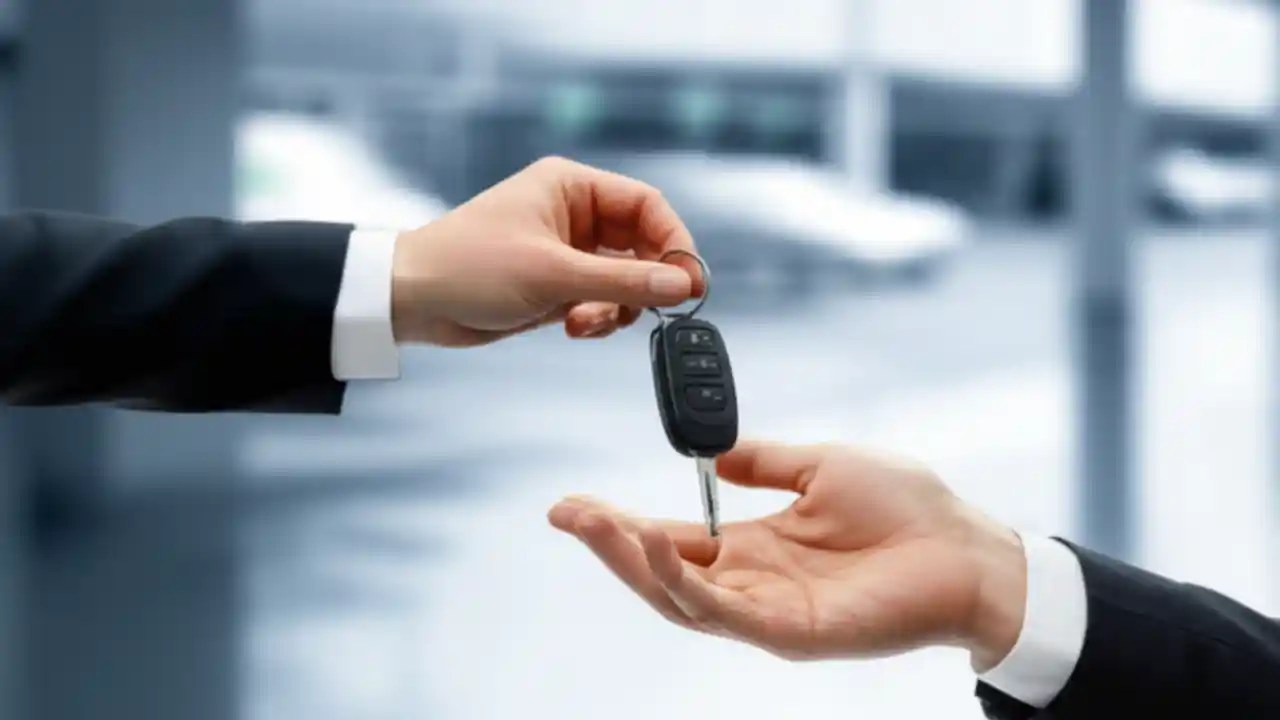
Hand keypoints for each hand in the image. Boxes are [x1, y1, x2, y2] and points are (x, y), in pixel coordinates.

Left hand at [391, 157, 704, 346]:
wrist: (412, 300)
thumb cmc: (468, 267)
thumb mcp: (553, 274)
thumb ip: (624, 280)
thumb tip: (683, 284)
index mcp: (572, 187)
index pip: (647, 205)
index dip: (674, 242)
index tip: (689, 282)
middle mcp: (574, 213)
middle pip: (641, 245)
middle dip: (643, 282)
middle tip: (651, 311)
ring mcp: (566, 251)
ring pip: (624, 278)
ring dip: (616, 307)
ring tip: (584, 323)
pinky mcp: (556, 284)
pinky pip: (600, 300)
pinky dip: (597, 318)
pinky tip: (571, 327)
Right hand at [548, 441, 1026, 668]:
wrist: (968, 548)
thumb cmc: (907, 507)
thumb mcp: (821, 465)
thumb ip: (763, 462)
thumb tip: (713, 450)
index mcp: (757, 546)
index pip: (674, 537)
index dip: (621, 522)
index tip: (575, 500)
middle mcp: (753, 583)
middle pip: (662, 572)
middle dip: (608, 543)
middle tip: (563, 511)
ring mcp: (769, 613)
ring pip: (680, 598)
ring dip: (631, 563)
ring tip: (593, 525)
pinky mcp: (792, 633)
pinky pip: (724, 613)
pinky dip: (684, 583)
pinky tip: (656, 546)